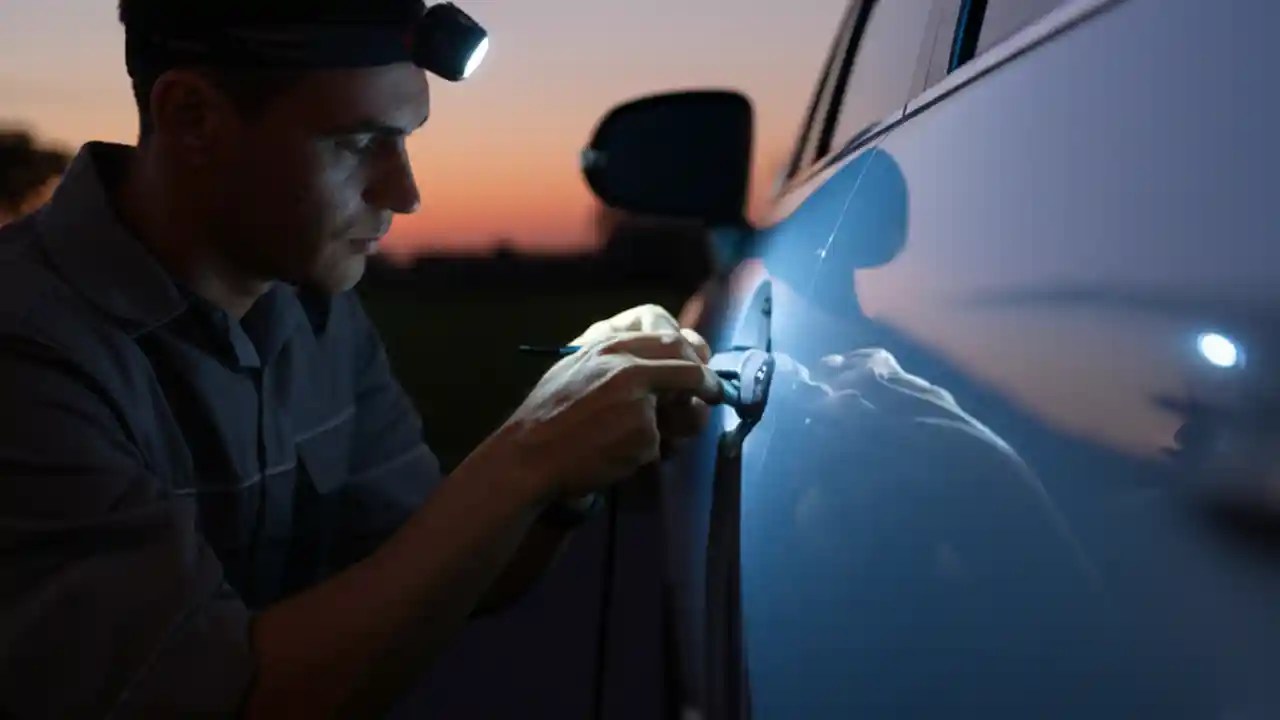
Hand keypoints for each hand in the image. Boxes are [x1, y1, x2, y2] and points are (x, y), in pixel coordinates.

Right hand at [487, 331, 723, 501]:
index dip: (690, 350)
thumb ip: (615, 358)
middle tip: (713, 394)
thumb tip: (662, 358)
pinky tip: (620, 456)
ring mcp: (639, 400)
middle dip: (706, 380)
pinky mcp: (643, 433)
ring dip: (684, 422)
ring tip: (666, 435)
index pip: (667, 334)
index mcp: (609, 345)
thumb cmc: (548, 414)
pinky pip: (661, 443)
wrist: (529, 455)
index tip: (700, 363)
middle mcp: (628, 365)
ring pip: (685, 408)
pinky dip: (647, 453)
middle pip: (688, 363)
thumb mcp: (576, 367)